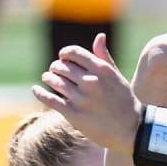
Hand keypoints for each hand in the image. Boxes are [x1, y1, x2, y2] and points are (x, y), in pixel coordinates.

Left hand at [33, 34, 142, 153]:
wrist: (131, 129)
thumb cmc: (124, 101)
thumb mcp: (116, 76)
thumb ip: (104, 57)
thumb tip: (99, 36)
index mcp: (101, 70)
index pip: (73, 53)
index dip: (64, 54)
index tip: (62, 58)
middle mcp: (90, 82)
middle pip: (62, 67)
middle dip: (56, 67)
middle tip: (54, 70)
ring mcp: (81, 99)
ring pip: (55, 81)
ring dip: (48, 78)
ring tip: (47, 78)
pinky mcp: (73, 114)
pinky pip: (50, 99)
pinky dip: (40, 93)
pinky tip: (36, 89)